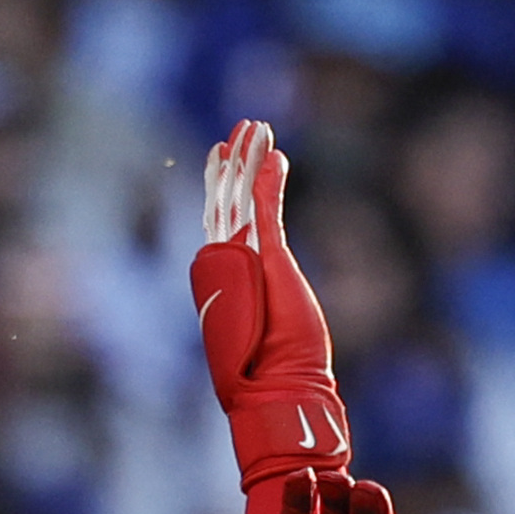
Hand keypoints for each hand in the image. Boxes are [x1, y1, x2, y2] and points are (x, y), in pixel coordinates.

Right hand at [192, 119, 350, 489]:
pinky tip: (271, 150)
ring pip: (237, 198)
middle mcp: (229, 265)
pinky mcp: (254, 260)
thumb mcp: (281, 289)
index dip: (234, 183)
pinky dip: (264, 177)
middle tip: (243, 125)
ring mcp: (236, 261)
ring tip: (252, 125)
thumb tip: (269, 249)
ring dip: (245, 159)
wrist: (279, 387)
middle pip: (230, 201)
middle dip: (236, 161)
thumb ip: (270, 249)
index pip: (232, 218)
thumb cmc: (285, 359)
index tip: (239, 154)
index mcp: (234, 275)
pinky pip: (259, 209)